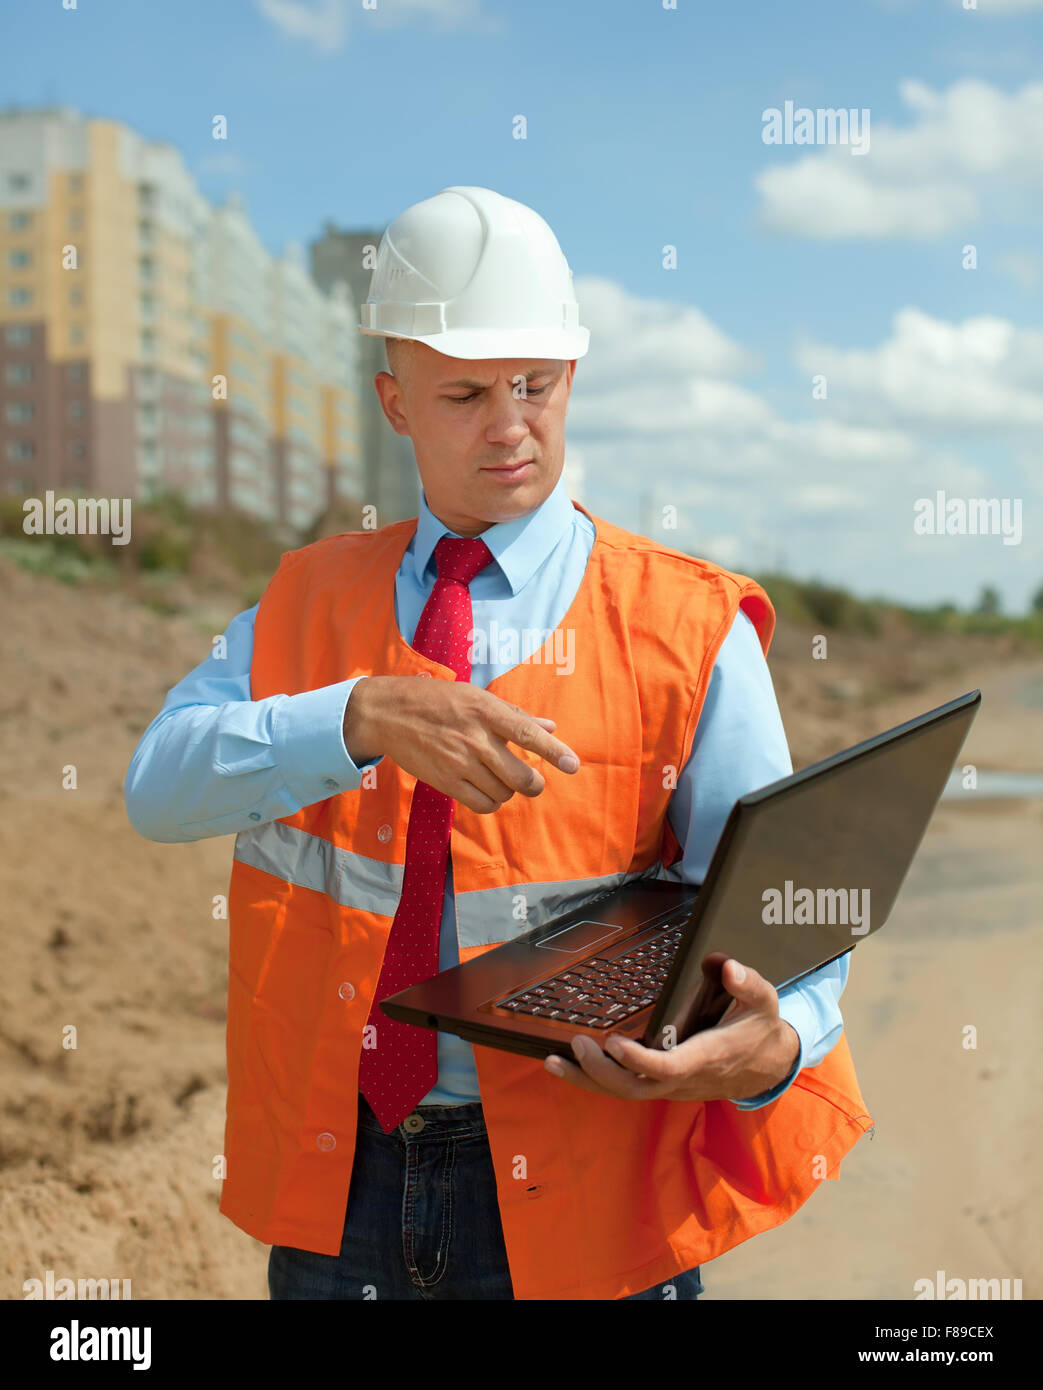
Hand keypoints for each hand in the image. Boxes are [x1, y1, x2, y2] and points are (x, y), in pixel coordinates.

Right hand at [343, 675, 580, 813]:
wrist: (389, 714)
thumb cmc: (437, 701)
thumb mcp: (476, 696)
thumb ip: (515, 715)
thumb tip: (550, 727)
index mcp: (486, 711)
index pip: (528, 734)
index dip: (553, 751)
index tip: (572, 765)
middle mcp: (476, 739)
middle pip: (520, 777)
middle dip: (533, 784)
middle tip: (532, 781)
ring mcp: (460, 763)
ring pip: (504, 793)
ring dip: (509, 791)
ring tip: (499, 778)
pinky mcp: (446, 783)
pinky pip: (483, 804)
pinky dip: (492, 802)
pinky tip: (487, 790)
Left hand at [543, 958, 800, 1102]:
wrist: (767, 1065)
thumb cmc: (759, 1028)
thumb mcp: (764, 1001)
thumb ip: (749, 984)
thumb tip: (729, 968)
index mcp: (706, 1056)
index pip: (667, 1067)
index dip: (639, 1060)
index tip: (613, 1041)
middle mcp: (684, 1077)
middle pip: (636, 1088)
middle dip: (602, 1071)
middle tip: (578, 1043)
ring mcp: (671, 1086)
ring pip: (625, 1093)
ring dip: (589, 1080)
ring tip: (554, 1061)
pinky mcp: (662, 1085)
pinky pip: (626, 1088)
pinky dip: (596, 1080)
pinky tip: (569, 1066)